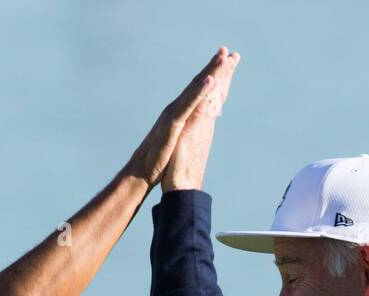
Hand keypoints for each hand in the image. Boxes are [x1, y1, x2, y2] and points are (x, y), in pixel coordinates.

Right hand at [125, 47, 236, 188]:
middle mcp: (177, 108)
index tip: (225, 61)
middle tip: (226, 50)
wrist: (142, 171)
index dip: (212, 75)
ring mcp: (174, 114)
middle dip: (213, 66)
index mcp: (180, 112)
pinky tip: (210, 80)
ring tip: (222, 58)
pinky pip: (189, 105)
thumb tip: (193, 123)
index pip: (199, 90)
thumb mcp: (177, 139)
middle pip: (198, 83)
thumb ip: (185, 127)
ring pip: (195, 89)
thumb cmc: (159, 158)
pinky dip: (200, 92)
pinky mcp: (173, 123)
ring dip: (210, 73)